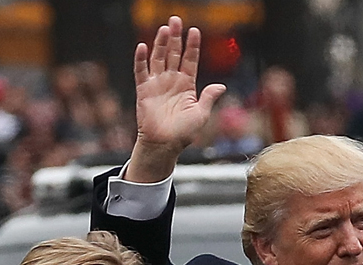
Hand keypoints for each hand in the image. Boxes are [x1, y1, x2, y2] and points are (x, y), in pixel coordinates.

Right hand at [125, 16, 225, 181]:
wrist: (164, 145)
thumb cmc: (184, 133)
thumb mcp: (201, 114)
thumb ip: (209, 97)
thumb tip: (221, 86)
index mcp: (187, 85)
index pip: (190, 60)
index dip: (192, 46)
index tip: (195, 31)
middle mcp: (172, 81)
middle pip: (174, 54)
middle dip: (175, 37)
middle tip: (176, 20)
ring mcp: (157, 84)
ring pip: (159, 58)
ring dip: (161, 43)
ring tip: (164, 28)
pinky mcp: (144, 90)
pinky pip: (141, 71)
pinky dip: (141, 59)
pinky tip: (142, 46)